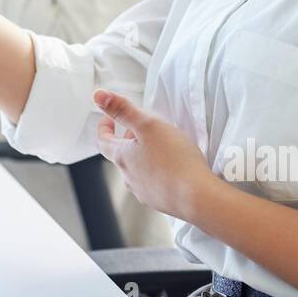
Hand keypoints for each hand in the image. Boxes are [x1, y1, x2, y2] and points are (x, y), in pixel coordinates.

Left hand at [94, 89, 212, 221]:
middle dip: (127, 140)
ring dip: (142, 156)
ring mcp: (144, 191)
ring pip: (136, 170)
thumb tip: (99, 96)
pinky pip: (153, 183)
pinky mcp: (160, 200)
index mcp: (122, 157)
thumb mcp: (148, 124)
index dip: (104, 127)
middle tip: (139, 129)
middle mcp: (129, 177)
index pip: (103, 141)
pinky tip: (172, 167)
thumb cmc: (175, 160)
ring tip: (159, 146)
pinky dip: (157, 172)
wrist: (198, 197)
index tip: (109, 119)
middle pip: (120, 155)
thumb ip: (123, 109)